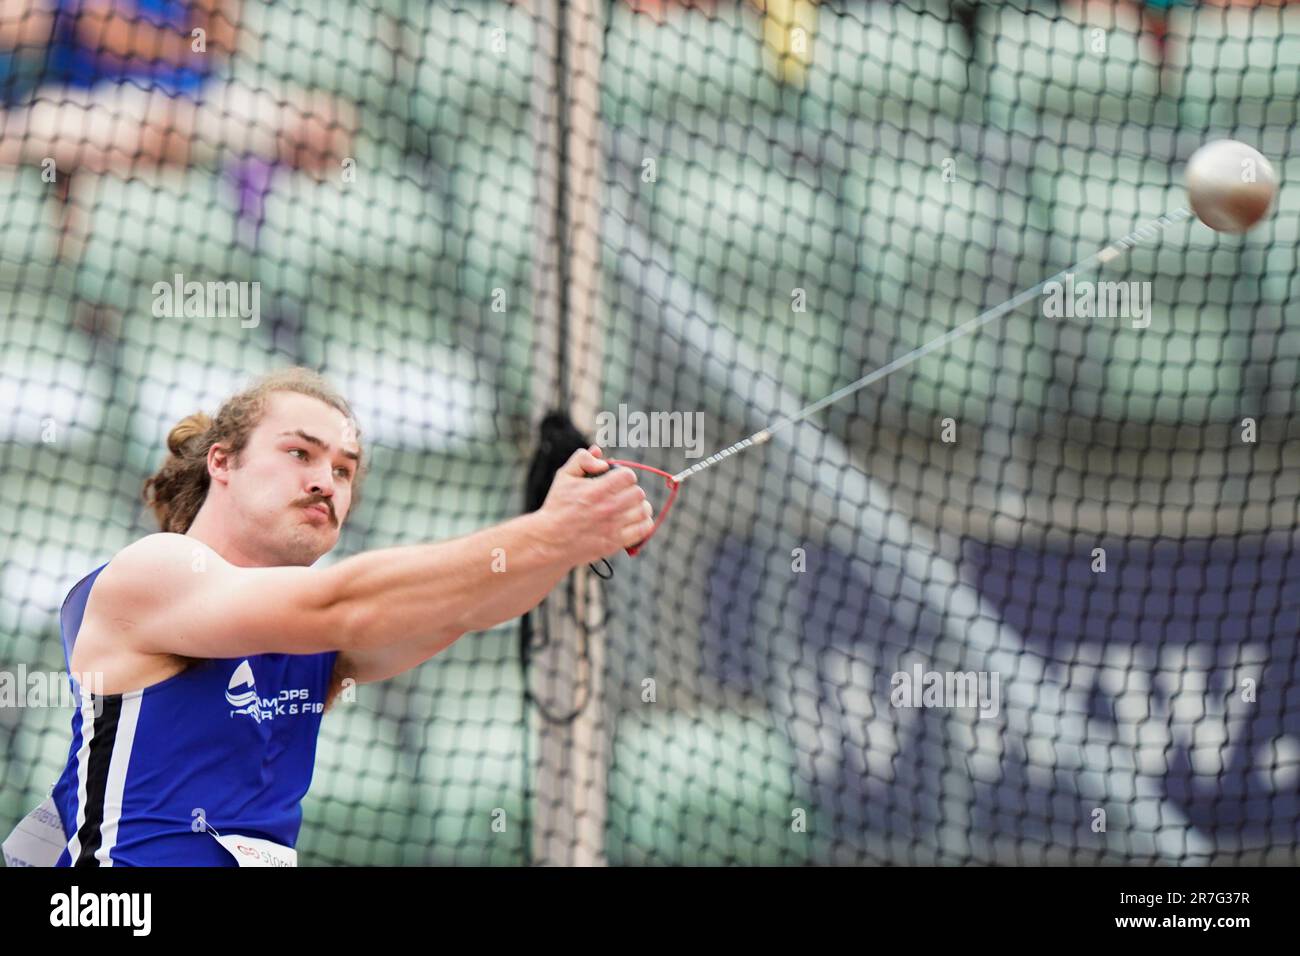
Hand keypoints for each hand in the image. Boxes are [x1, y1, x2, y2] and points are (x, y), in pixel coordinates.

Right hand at [539, 446, 654, 564]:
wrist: (549, 540)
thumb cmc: (557, 507)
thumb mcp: (564, 476)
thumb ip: (582, 459)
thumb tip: (602, 458)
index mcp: (597, 490)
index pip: (628, 476)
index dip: (624, 475)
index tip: (617, 480)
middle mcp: (608, 508)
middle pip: (638, 493)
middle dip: (631, 490)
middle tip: (623, 494)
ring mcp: (613, 527)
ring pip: (643, 510)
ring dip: (639, 506)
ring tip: (630, 507)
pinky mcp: (615, 543)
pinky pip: (643, 530)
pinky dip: (643, 524)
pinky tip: (634, 521)